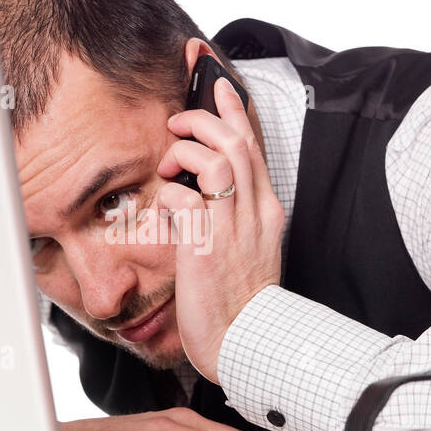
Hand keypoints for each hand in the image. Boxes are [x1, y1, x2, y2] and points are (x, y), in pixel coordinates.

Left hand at [156, 76, 284, 382]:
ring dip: (186, 152)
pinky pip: (184, 201)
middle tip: (178, 122)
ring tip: (169, 164)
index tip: (218, 85)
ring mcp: (233, 229)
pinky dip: (169, 195)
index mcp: (266, 212)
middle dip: (204, 119)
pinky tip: (164, 207)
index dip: (234, 110)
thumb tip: (196, 190)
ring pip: (217, 161)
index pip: (253, 146)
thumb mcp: (245, 249)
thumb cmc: (239, 303)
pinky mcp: (206, 249)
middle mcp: (254, 214)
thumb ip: (229, 215)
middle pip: (236, 143)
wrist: (245, 345)